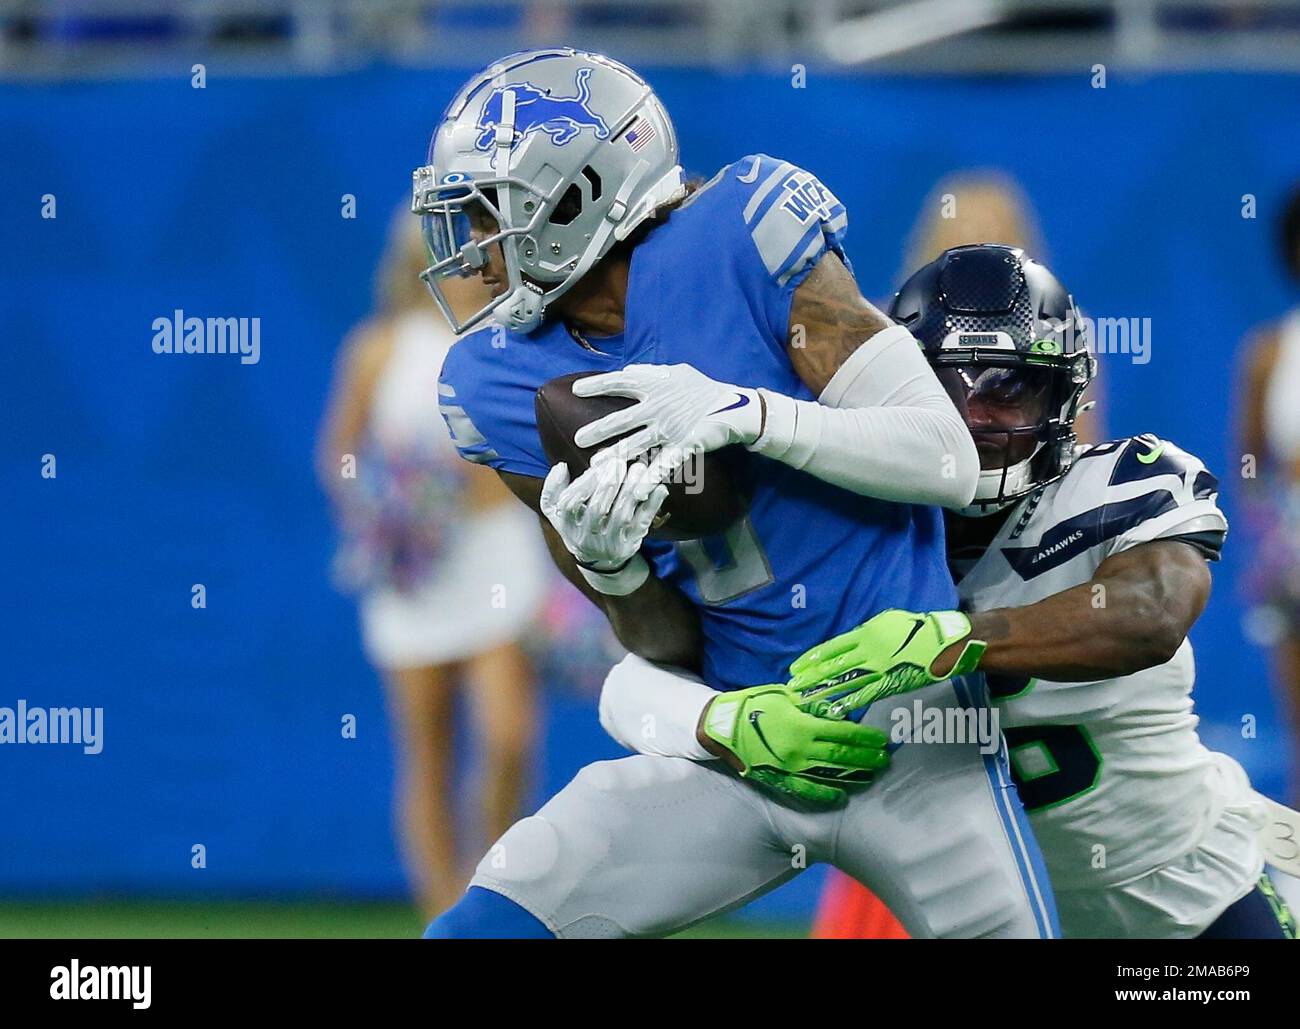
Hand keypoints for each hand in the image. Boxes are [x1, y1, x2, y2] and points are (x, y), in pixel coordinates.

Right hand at [539, 460, 667, 571]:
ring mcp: (610, 543)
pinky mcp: (630, 544)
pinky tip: (660, 489)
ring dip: (631, 490)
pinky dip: (652, 506)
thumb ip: (553, 488)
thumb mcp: (557, 512)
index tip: (598, 464)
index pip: (571, 503)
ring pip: (621, 516)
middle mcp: (586, 537)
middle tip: (620, 462)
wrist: (599, 560)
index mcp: (567, 525)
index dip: (585, 483)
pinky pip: (642, 524)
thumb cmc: (578, 525)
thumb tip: (561, 466)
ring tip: (638, 468)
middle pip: (597, 510)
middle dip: (609, 484)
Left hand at [572, 364, 763, 467]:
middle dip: (597, 430)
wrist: (734, 406)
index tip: (576, 390)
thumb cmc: (702, 388)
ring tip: (596, 465)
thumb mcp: (676, 372)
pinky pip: (664, 463)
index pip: (619, 382)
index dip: (597, 385)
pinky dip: (651, 477)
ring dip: (615, 455)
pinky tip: (637, 490)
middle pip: (620, 419)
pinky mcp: (683, 445)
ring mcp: (669, 428)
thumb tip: (627, 371)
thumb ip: (650, 372)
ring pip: (636, 444)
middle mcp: (657, 407)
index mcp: (654, 386)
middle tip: (577, 439)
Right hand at [698, 684, 888, 808]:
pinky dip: (827, 794)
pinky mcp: (781, 779)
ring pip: (830, 775)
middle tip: (884, 759)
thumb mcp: (785, 696)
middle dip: (866, 758)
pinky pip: (808, 790)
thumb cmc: (755, 705)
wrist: (723, 727)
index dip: (865, 737)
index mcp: (803, 725)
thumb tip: (836, 708)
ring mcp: (791, 768)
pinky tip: (842, 796)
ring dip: (854, 776)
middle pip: (842, 756)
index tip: (881, 739)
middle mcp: (801, 749)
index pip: (843, 732)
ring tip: (872, 775)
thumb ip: (811, 704)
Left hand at [788, 609, 986, 717]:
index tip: (797, 667)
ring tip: (806, 699)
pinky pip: (866, 694)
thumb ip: (867, 632)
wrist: (944, 641)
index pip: (832, 648)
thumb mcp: (886, 621)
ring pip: (845, 680)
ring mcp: (878, 668)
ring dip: (824, 690)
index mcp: (865, 633)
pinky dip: (849, 702)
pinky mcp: (890, 683)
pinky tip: (835, 708)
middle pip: (834, 665)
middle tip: (792, 686)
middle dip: (811, 677)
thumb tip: (850, 640)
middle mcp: (867, 649)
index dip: (813, 659)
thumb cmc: (916, 628)